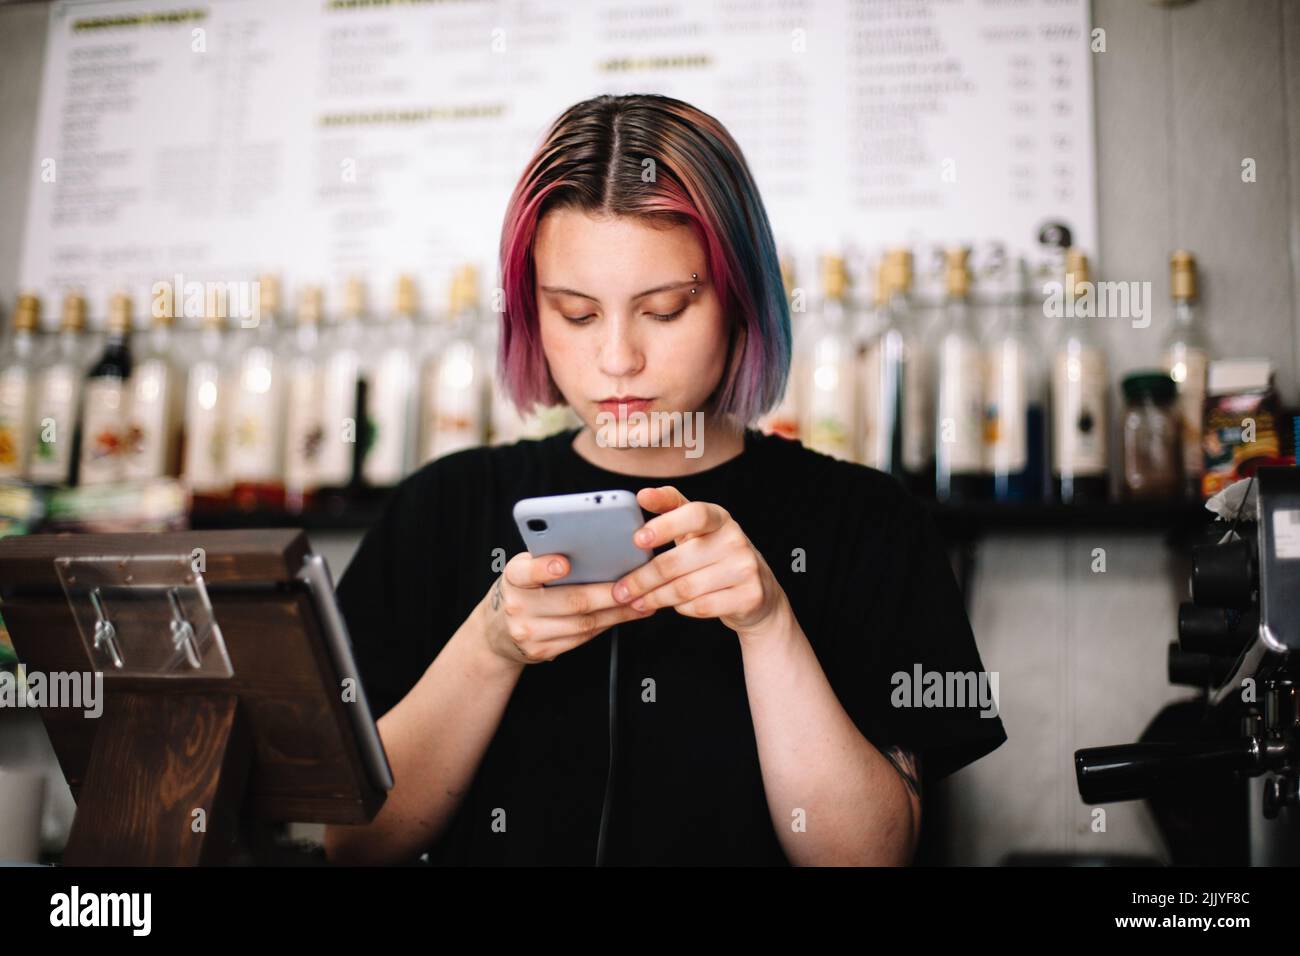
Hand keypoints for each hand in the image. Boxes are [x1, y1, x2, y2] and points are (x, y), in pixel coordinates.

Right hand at [480, 551, 654, 665]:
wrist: (497, 630)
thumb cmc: (524, 588)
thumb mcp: (526, 568)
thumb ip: (550, 558)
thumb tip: (598, 548)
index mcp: (513, 577)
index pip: (526, 571)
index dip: (544, 568)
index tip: (563, 563)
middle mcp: (517, 606)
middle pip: (570, 601)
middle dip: (608, 595)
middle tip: (634, 587)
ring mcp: (529, 632)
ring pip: (583, 624)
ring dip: (617, 613)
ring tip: (642, 602)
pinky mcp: (542, 651)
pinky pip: (582, 638)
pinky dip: (607, 625)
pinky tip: (625, 615)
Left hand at [610, 486, 787, 638]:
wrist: (758, 593)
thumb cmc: (715, 556)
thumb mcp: (698, 530)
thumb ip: (671, 510)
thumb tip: (642, 495)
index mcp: (719, 517)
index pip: (693, 514)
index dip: (665, 524)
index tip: (638, 537)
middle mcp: (735, 539)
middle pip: (677, 561)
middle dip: (643, 578)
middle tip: (620, 590)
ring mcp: (745, 568)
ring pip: (685, 587)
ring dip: (655, 597)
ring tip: (636, 602)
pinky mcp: (749, 595)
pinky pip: (701, 606)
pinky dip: (681, 608)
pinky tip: (673, 606)